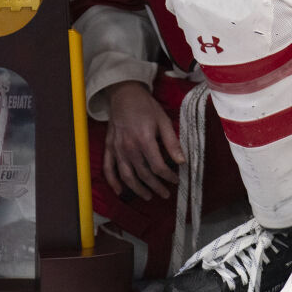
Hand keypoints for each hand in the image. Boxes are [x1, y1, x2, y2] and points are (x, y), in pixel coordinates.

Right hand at [102, 81, 182, 199]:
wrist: (124, 94)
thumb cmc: (146, 107)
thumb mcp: (163, 121)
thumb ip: (172, 142)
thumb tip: (182, 161)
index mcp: (144, 140)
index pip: (158, 167)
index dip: (168, 176)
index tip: (176, 179)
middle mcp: (129, 147)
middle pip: (143, 174)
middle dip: (156, 187)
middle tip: (165, 194)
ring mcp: (117, 148)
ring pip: (127, 176)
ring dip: (138, 189)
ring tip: (148, 196)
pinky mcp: (109, 147)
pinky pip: (109, 168)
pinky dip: (113, 182)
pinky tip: (120, 191)